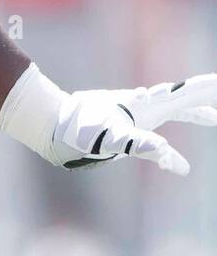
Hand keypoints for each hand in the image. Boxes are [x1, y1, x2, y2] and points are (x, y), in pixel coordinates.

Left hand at [52, 74, 216, 174]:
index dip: (205, 89)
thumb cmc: (82, 130)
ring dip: (192, 110)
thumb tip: (178, 166)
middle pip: (182, 97)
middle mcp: (142, 104)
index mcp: (146, 105)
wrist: (53, 123)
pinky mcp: (123, 120)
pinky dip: (168, 120)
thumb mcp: (115, 140)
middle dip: (205, 97)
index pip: (184, 95)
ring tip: (212, 117)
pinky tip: (169, 135)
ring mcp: (133, 111)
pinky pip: (155, 119)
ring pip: (170, 106)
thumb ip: (144, 147)